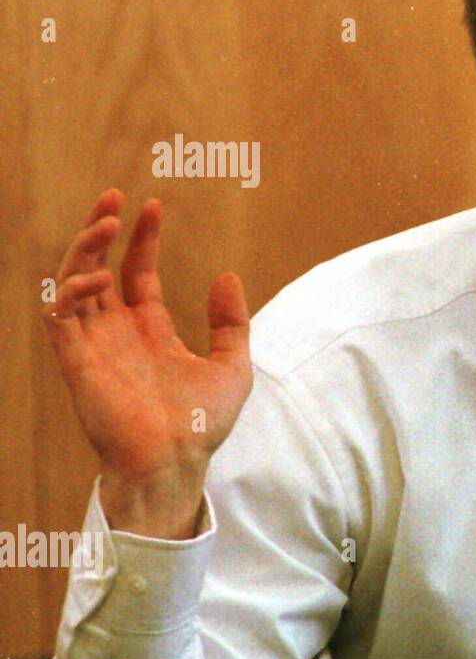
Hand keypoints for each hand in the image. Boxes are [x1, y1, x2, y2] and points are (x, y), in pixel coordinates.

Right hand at [42, 189, 254, 533]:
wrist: (177, 461)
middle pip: (100, 267)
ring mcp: (94, 344)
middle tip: (114, 196)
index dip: (142, 239)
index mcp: (150, 330)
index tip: (153, 205)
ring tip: (105, 221)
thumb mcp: (233, 365)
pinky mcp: (76, 361)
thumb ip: (231, 321)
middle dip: (102, 230)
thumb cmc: (202, 424)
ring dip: (85, 249)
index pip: (138, 273)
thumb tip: (227, 275)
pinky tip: (95, 275)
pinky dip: (71, 290)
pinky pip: (60, 316)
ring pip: (74, 283)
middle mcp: (117, 332)